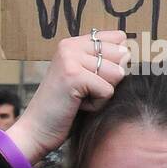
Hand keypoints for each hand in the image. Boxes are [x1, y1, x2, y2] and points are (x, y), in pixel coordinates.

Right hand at [6, 31, 128, 163]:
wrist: (36, 130)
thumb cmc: (63, 108)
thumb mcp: (83, 78)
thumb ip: (103, 62)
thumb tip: (130, 53)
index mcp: (74, 43)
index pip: (117, 38)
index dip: (118, 62)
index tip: (98, 78)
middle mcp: (71, 46)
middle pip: (121, 56)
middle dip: (110, 80)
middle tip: (85, 91)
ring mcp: (70, 59)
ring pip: (116, 73)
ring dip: (103, 94)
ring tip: (81, 98)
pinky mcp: (73, 75)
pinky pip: (108, 90)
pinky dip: (97, 104)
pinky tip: (78, 106)